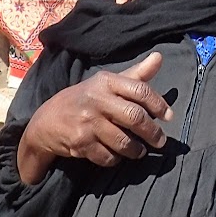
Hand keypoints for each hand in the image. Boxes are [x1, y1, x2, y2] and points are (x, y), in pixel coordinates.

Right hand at [17, 52, 172, 182]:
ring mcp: (87, 123)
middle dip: (152, 132)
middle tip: (160, 141)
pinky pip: (107, 156)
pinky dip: (116, 159)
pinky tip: (117, 155)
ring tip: (139, 150)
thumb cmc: (85, 99)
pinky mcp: (80, 143)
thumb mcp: (107, 83)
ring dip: (136, 149)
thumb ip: (135, 74)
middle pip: (134, 117)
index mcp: (106, 81)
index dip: (158, 104)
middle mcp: (96, 99)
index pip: (139, 90)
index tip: (169, 116)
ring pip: (123, 141)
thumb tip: (159, 57)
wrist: (47, 121)